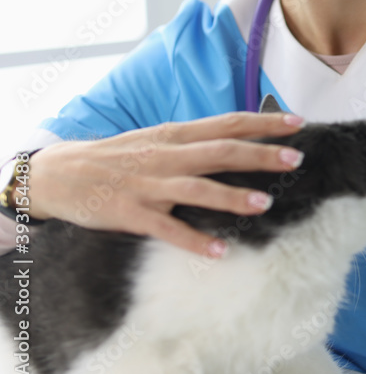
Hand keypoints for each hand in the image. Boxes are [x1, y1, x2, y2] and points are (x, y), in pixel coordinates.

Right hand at [26, 112, 307, 257]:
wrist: (60, 173)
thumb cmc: (120, 157)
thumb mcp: (159, 139)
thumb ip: (197, 140)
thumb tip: (242, 139)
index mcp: (176, 134)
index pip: (228, 123)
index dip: (263, 122)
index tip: (298, 122)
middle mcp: (166, 156)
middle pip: (220, 152)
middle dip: (260, 155)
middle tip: (295, 159)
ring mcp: (148, 185)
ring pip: (197, 189)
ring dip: (232, 197)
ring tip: (265, 204)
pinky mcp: (131, 214)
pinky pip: (167, 229)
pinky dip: (195, 241)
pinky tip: (221, 250)